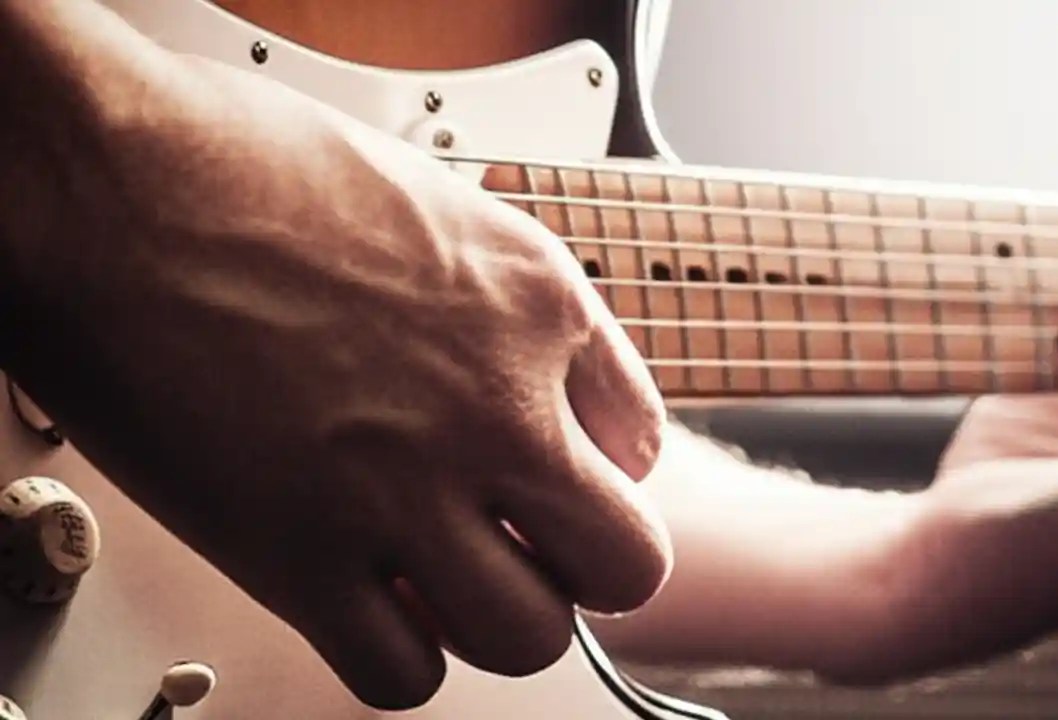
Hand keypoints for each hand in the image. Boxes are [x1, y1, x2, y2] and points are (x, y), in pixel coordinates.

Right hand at [0, 52, 669, 708]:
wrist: (107, 184)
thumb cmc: (244, 168)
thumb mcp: (440, 204)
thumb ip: (513, 305)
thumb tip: (543, 377)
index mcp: (538, 307)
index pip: (644, 445)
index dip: (600, 474)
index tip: (554, 478)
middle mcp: (495, 408)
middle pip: (627, 566)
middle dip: (586, 571)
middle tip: (534, 553)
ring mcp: (404, 490)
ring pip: (528, 638)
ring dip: (494, 620)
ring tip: (442, 577)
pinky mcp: (300, 556)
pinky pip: (402, 672)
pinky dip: (396, 656)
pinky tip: (364, 603)